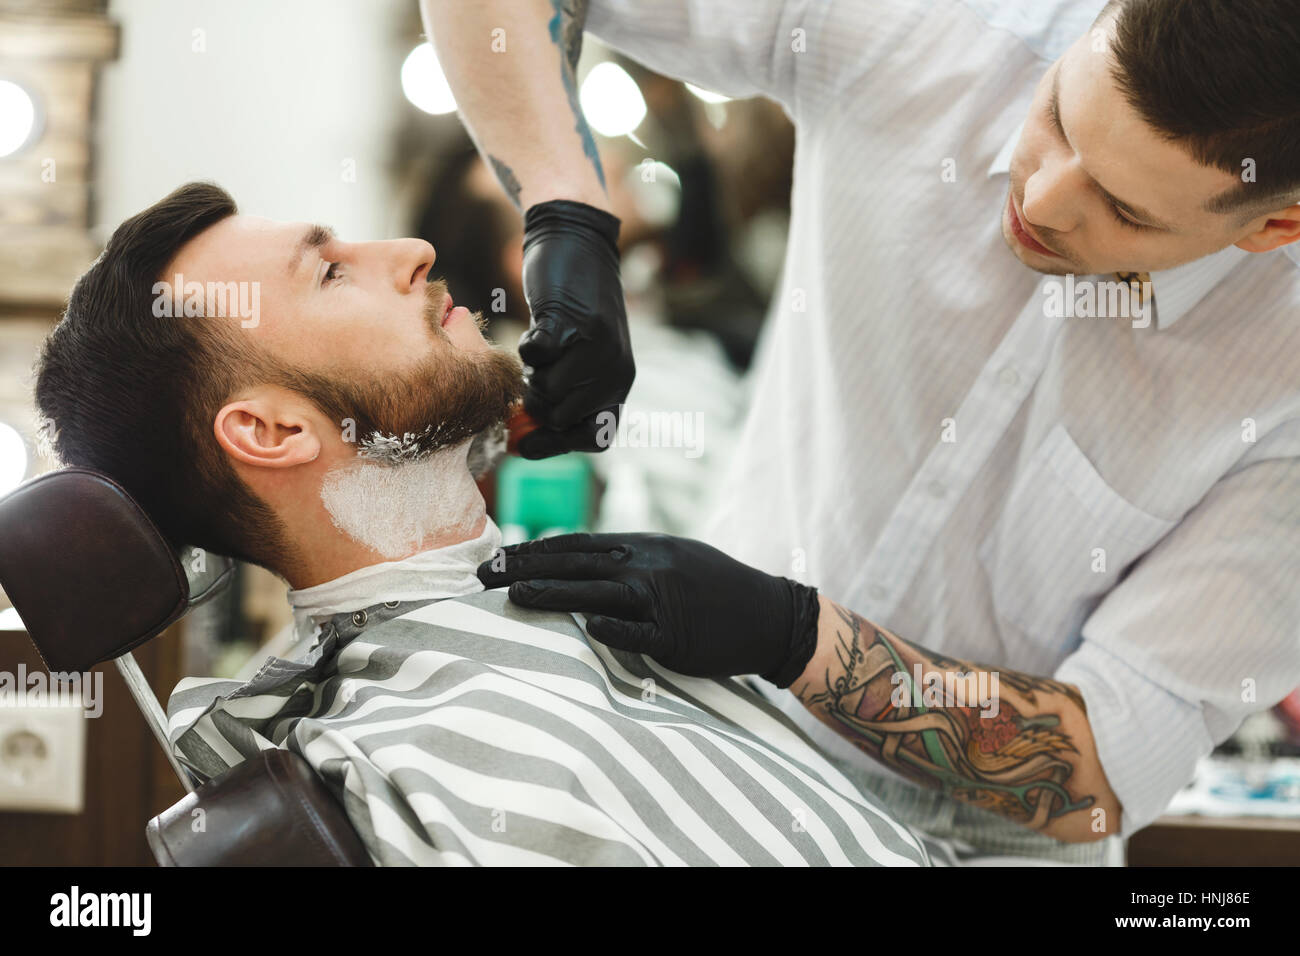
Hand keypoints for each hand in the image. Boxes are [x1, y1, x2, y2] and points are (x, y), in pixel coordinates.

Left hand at [476, 532, 819, 685]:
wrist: (767, 613)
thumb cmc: (714, 588)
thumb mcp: (671, 558)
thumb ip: (626, 560)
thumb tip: (577, 565)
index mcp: (642, 546)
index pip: (576, 545)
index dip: (533, 551)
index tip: (496, 558)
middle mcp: (647, 565)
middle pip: (576, 564)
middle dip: (526, 569)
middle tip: (484, 575)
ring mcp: (663, 599)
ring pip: (600, 592)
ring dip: (555, 592)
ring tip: (514, 596)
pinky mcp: (677, 635)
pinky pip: (641, 631)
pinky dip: (615, 628)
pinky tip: (588, 627)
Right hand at [517, 200, 634, 458]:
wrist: (576, 244)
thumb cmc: (574, 308)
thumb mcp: (586, 358)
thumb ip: (569, 396)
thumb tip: (526, 445)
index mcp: (621, 383)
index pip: (595, 438)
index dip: (559, 444)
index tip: (528, 441)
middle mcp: (614, 370)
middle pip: (560, 418)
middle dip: (537, 404)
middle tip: (534, 374)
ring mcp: (594, 347)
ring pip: (544, 392)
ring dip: (530, 375)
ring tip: (541, 349)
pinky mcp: (569, 322)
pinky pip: (533, 357)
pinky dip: (525, 348)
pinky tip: (537, 332)